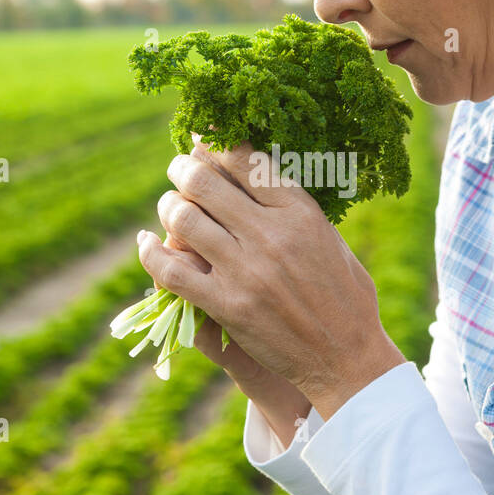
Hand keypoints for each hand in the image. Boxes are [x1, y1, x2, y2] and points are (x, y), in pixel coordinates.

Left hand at [138, 135, 405, 418]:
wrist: (347, 358)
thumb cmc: (347, 298)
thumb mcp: (332, 240)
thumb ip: (297, 209)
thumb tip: (259, 177)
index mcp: (301, 213)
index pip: (246, 160)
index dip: (217, 142)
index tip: (204, 137)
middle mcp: (270, 235)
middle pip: (205, 182)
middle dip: (183, 167)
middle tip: (178, 167)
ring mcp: (245, 271)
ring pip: (183, 218)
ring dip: (168, 205)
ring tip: (169, 204)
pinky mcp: (225, 306)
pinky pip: (171, 270)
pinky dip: (150, 252)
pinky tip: (146, 242)